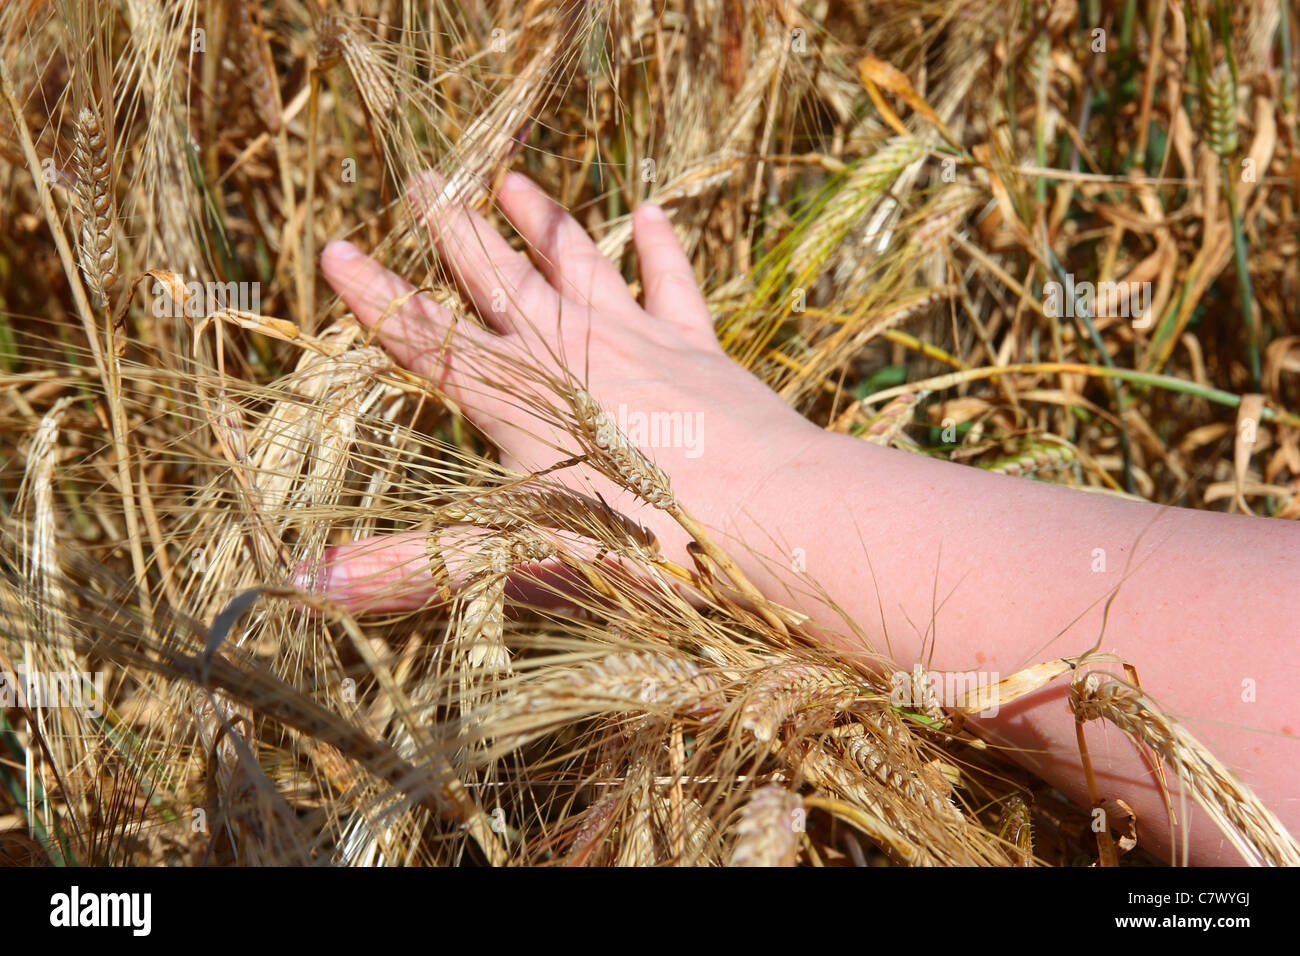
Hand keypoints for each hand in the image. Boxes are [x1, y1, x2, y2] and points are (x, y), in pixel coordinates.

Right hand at [311, 171, 822, 609]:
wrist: (775, 519)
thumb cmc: (648, 549)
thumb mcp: (520, 561)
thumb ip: (412, 568)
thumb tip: (305, 586)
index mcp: (521, 402)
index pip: (430, 342)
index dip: (378, 299)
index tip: (336, 249)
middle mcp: (572, 354)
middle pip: (499, 282)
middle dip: (454, 233)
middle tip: (419, 176)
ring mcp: (639, 343)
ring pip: (577, 266)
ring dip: (543, 224)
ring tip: (513, 179)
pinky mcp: (699, 351)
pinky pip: (673, 286)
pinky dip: (661, 250)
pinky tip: (653, 212)